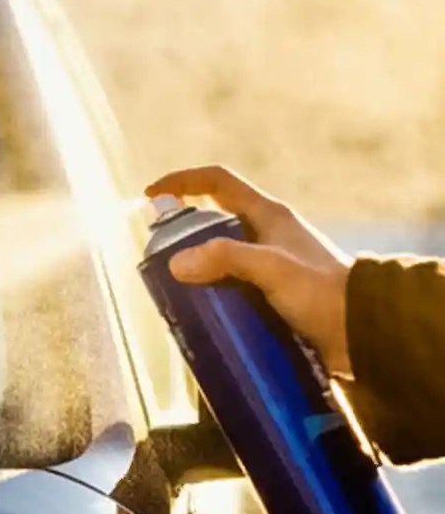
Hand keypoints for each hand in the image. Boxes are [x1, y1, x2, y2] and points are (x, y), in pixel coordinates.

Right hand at [145, 166, 353, 374]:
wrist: (362, 331)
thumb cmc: (323, 292)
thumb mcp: (273, 268)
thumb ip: (226, 259)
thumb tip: (176, 263)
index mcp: (267, 215)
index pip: (217, 182)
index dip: (182, 181)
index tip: (151, 196)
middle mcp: (264, 235)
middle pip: (211, 222)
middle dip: (181, 236)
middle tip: (158, 257)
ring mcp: (266, 265)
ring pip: (217, 258)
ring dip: (194, 272)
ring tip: (172, 291)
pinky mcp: (268, 294)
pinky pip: (228, 286)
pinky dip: (209, 295)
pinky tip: (198, 312)